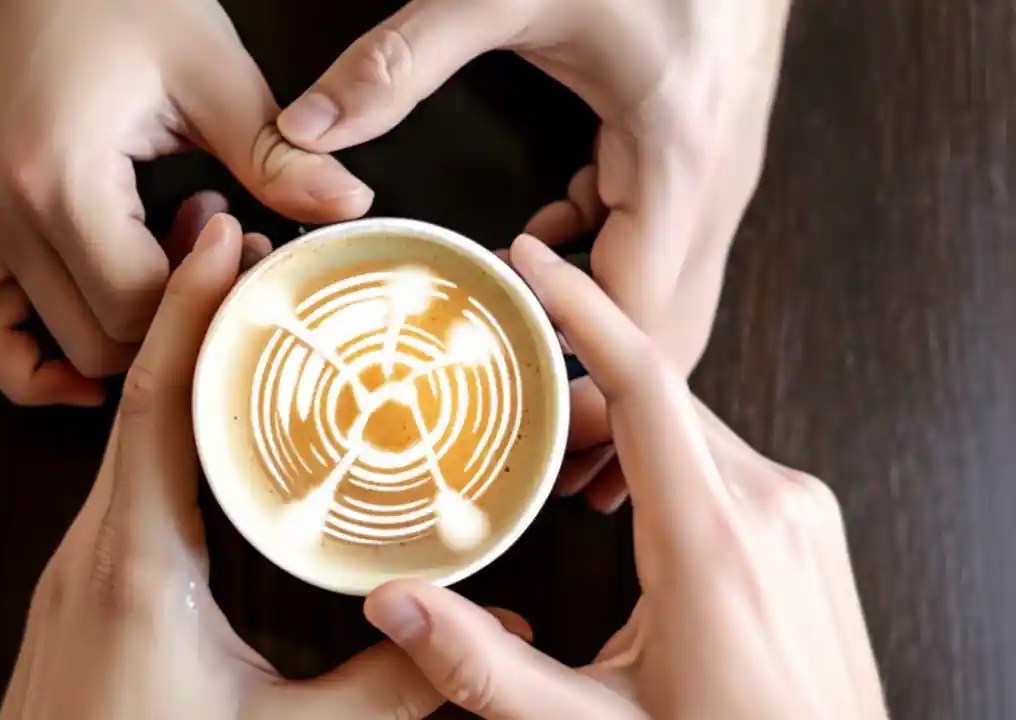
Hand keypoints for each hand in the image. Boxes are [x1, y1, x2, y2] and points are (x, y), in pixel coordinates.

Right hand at [0, 0, 371, 406]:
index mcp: (61, 181)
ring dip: (124, 333)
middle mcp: (7, 217)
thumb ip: (274, 153)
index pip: (141, 308)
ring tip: (171, 265)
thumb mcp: (210, 70)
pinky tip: (97, 351)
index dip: (210, 300)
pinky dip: (34, 358)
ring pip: (48, 351)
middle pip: (102, 342)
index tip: (253, 252)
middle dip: (177, 321)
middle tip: (226, 255)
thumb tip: (349, 205)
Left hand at [0, 215, 444, 718]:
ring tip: (243, 316)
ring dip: (183, 366)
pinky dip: (172, 425)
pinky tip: (213, 424)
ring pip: (131, 434)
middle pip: (143, 398)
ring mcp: (83, 562)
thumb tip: (480, 640)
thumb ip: (386, 692)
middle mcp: (95, 546)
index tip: (222, 242)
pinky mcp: (89, 582)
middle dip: (195, 314)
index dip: (189, 311)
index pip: (158, 406)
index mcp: (135, 564)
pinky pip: (129, 476)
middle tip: (255, 254)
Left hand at [277, 0, 791, 504]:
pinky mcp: (695, 161)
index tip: (542, 443)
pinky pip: (656, 249)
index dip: (595, 393)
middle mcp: (711, 186)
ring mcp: (713, 177)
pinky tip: (538, 263)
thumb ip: (406, 58)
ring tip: (530, 383)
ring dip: (603, 347)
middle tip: (544, 459)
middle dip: (610, 403)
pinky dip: (601, 277)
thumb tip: (314, 125)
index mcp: (676, 161)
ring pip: (670, 301)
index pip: (643, 323)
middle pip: (672, 336)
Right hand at [360, 235, 885, 718]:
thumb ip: (486, 669)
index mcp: (713, 542)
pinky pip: (720, 457)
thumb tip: (398, 606)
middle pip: (654, 400)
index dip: (580, 308)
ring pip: (686, 426)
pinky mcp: (808, 526)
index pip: (643, 381)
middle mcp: (769, 506)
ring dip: (618, 434)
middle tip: (514, 431)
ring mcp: (798, 512)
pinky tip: (628, 507)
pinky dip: (662, 458)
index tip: (530, 264)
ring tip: (563, 481)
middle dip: (574, 400)